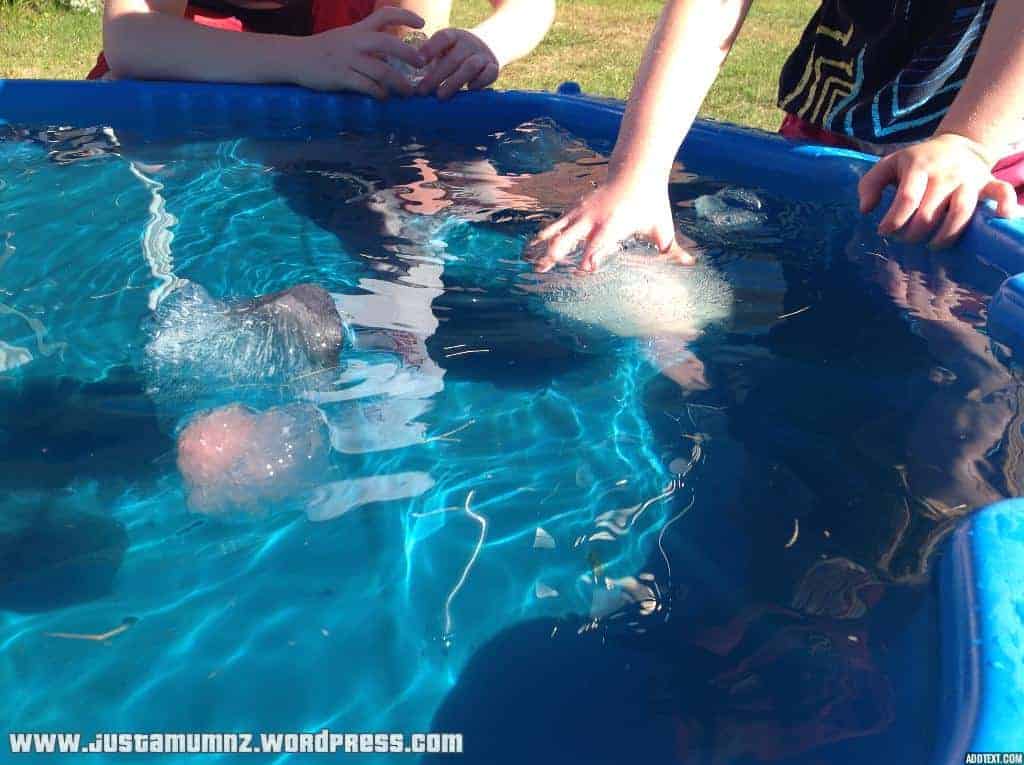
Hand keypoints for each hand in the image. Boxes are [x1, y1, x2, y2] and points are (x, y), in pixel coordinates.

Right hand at [291, 7, 424, 97]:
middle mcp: (354, 42)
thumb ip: (367, 44)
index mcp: (357, 30)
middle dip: (409, 54)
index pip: (384, 14)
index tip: (422, 23)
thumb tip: (390, 57)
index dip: (405, 16)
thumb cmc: (322, 50)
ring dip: (398, 83)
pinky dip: (379, 93)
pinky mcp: (340, 77)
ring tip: (407, 92)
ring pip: (381, 70)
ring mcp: (347, 59)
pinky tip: (383, 97)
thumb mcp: (345, 38)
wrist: (293, 57)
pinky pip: (366, 86)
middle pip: (388, 43)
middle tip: (421, 65)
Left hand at [415, 28, 498, 99]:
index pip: (443, 38)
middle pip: (453, 58)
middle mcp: (469, 43)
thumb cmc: (456, 54)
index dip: (430, 49)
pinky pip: (489, 74)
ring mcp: (482, 55)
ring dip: (454, 82)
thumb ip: (429, 60)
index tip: (418, 64)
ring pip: (470, 67)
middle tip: (422, 91)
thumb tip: (405, 81)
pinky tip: (468, 90)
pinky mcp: (494, 67)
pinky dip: (479, 82)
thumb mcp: (444, 50)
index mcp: (454, 36)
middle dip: (436, 76)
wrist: (487, 47)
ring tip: (440, 96)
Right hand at [528, 178, 695, 271]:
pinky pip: (556, 223)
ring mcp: (581, 212)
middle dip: (553, 255)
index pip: (595, 246)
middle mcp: (592, 219)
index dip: (588, 260)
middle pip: (567, 238)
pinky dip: (544, 235)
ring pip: (556, 229)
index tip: (583, 273)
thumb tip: (691, 266)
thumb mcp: (662, 226)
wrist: (635, 170)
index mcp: (612, 225)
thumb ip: (672, 250)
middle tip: (541, 270)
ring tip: (528, 261)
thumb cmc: (651, 202)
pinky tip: (533, 247)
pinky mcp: (576, 209)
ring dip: (542, 246)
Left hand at [858, 133, 1019, 248]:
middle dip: (914, 233)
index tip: (884, 231)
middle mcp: (945, 173)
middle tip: (906, 239)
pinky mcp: (987, 183)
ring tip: (933, 245)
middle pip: (930, 212)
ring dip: (946, 235)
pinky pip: (1002, 192)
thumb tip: (866, 210)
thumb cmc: (916, 162)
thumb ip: (870, 185)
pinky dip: (1006, 204)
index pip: (907, 199)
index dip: (893, 221)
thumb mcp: (888, 165)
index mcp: (918, 167)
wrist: (957, 144)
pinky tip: (1002, 217)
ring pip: (961, 211)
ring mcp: (968, 179)